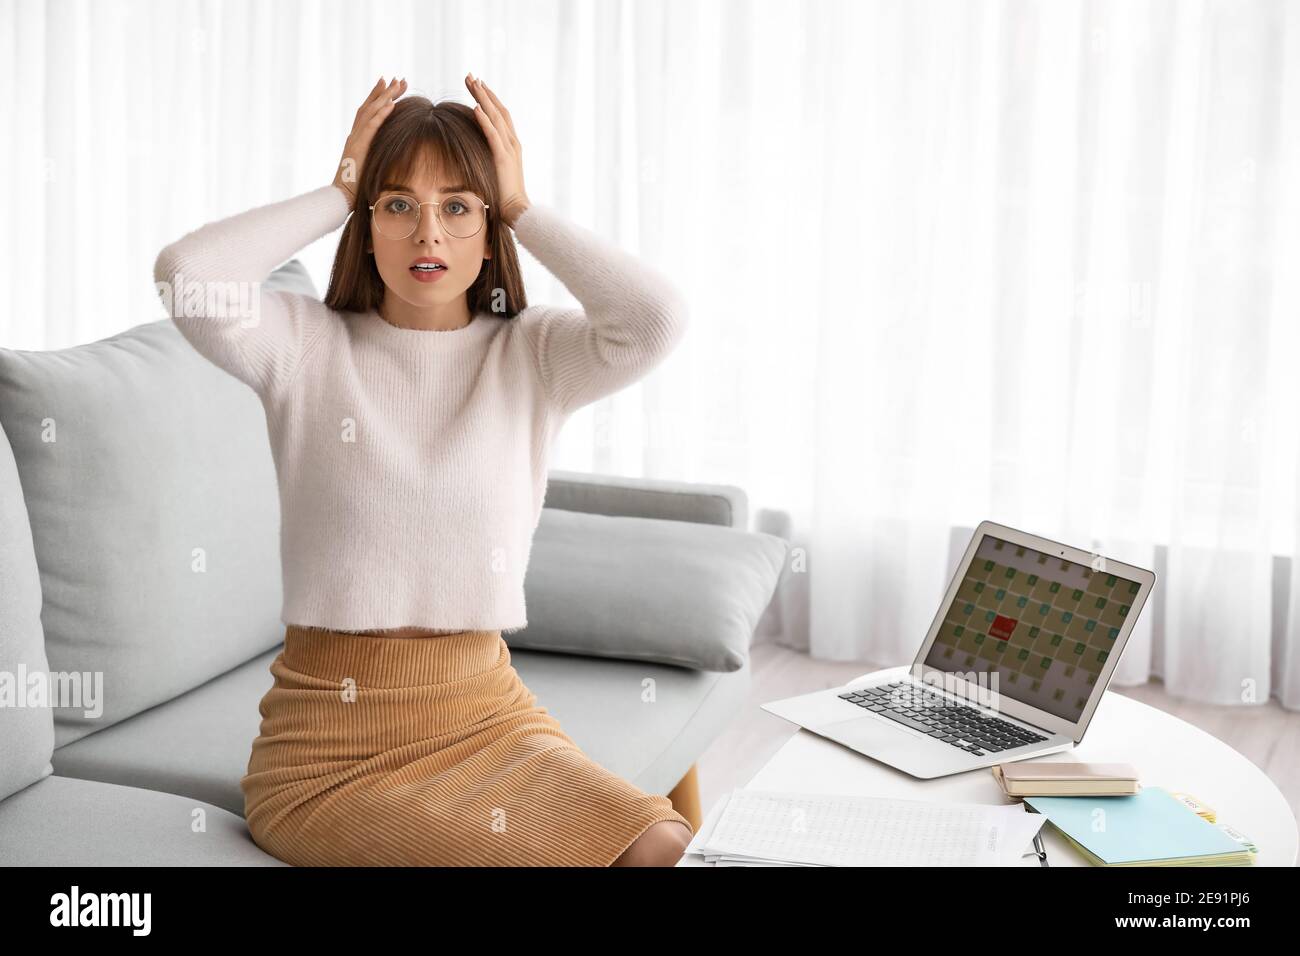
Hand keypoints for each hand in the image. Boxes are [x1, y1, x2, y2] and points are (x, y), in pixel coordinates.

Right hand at [333, 76, 407, 211]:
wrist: (341, 198)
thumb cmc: (356, 189)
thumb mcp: (368, 169)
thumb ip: (374, 158)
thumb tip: (387, 158)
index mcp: (357, 139)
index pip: (368, 113)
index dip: (379, 98)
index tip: (391, 86)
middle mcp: (355, 135)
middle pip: (370, 106)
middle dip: (385, 92)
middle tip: (399, 79)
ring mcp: (356, 139)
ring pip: (371, 111)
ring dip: (386, 97)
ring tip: (399, 84)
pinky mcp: (358, 146)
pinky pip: (371, 126)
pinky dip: (381, 114)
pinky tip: (392, 104)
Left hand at [466, 72, 530, 226]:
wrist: (519, 211)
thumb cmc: (505, 197)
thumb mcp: (497, 173)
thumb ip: (490, 160)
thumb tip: (476, 156)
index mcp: (511, 145)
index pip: (499, 115)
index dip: (488, 98)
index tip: (475, 85)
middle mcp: (512, 143)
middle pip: (497, 109)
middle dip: (483, 91)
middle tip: (470, 75)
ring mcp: (509, 149)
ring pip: (495, 117)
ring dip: (483, 98)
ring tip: (472, 82)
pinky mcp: (503, 159)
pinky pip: (493, 135)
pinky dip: (484, 120)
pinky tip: (475, 107)